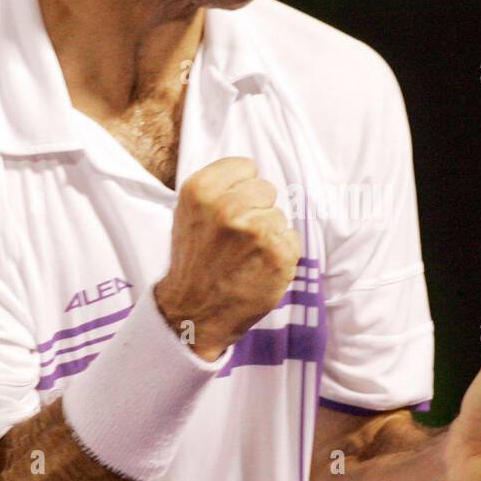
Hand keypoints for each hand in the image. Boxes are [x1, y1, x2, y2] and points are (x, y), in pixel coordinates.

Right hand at [154, 157, 302, 360]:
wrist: (193, 312)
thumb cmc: (194, 263)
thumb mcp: (188, 214)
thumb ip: (217, 191)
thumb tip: (252, 173)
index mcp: (201, 190)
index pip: (246, 167)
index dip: (242, 189)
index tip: (232, 210)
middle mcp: (227, 206)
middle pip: (266, 189)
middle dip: (257, 210)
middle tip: (238, 238)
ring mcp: (255, 230)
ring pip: (279, 216)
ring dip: (269, 235)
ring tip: (245, 256)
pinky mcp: (278, 253)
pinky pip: (292, 239)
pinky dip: (281, 254)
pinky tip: (259, 268)